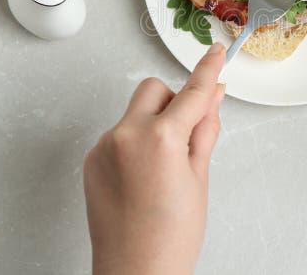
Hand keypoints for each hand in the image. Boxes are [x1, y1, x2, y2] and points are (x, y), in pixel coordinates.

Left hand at [83, 43, 225, 274]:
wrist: (135, 274)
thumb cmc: (170, 238)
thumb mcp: (199, 178)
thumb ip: (204, 130)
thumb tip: (213, 99)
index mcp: (160, 138)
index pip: (191, 92)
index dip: (207, 71)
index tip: (214, 53)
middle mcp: (125, 135)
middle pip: (154, 90)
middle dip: (173, 102)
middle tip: (188, 133)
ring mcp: (103, 147)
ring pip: (135, 113)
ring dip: (153, 124)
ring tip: (164, 170)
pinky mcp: (91, 161)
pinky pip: (119, 135)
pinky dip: (135, 144)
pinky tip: (145, 178)